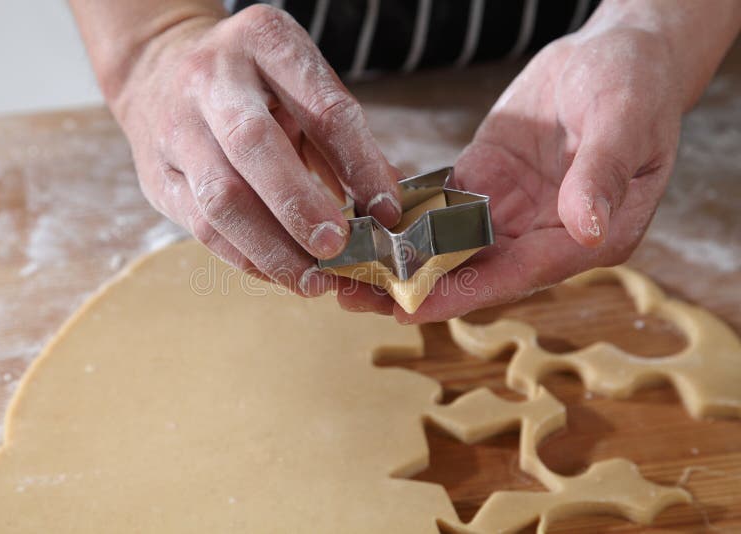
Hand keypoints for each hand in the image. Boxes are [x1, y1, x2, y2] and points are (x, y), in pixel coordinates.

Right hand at [109, 5, 401, 295]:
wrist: (157, 70)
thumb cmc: (249, 85)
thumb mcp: (299, 86)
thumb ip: (343, 140)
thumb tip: (389, 205)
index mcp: (263, 41)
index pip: (321, 106)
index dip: (359, 164)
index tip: (388, 211)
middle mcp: (212, 79)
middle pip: (253, 145)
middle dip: (300, 204)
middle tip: (338, 247)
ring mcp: (176, 128)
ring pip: (221, 198)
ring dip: (272, 248)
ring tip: (313, 279)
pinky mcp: (158, 176)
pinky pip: (202, 228)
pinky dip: (247, 258)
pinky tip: (280, 272)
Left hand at [339, 23, 684, 320]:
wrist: (616, 52)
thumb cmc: (636, 86)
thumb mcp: (625, 125)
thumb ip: (602, 176)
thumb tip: (587, 229)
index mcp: (585, 237)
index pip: (518, 274)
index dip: (464, 293)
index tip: (412, 307)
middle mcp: (542, 234)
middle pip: (473, 271)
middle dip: (415, 286)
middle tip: (355, 296)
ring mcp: (509, 210)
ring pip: (448, 246)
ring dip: (400, 260)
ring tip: (346, 270)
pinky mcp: (483, 182)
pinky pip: (439, 207)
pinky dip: (404, 218)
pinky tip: (364, 223)